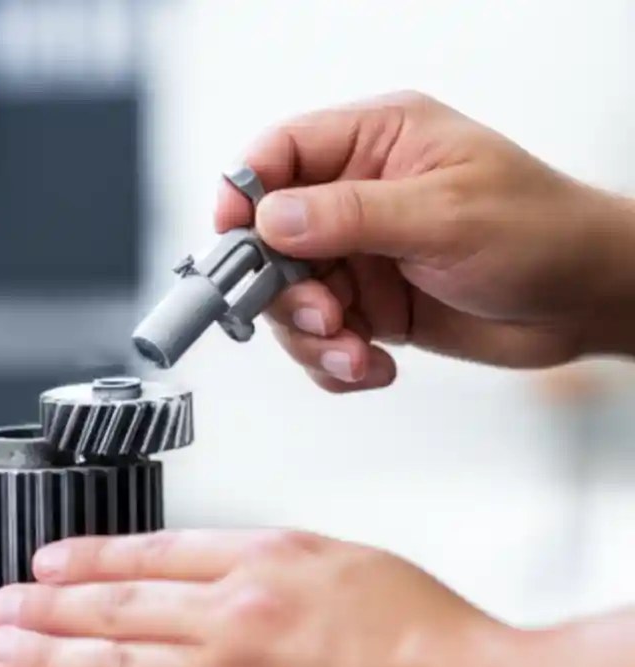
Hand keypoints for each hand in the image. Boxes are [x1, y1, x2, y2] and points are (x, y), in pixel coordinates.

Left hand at [0, 529, 514, 666]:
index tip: (41, 561)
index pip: (145, 555)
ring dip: (52, 662)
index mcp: (257, 567)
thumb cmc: (410, 624)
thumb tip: (166, 561)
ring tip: (6, 653)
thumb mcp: (323, 551)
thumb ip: (241, 553)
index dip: (83, 558)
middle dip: (42, 611)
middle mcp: (236, 627)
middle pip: (114, 616)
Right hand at [216, 91, 634, 392]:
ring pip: (290, 297)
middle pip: (271, 239)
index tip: (236, 241)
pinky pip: (321, 338)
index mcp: (375, 142)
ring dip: (313, 336)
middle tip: (322, 317)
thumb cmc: (543, 232)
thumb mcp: (445, 215)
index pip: (280, 154)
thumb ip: (351, 215)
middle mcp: (357, 195)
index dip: (245, 195)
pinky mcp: (370, 304)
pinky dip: (335, 361)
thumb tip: (270, 218)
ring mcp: (360, 253)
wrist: (589, 301)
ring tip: (355, 352)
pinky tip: (372, 365)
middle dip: (286, 289)